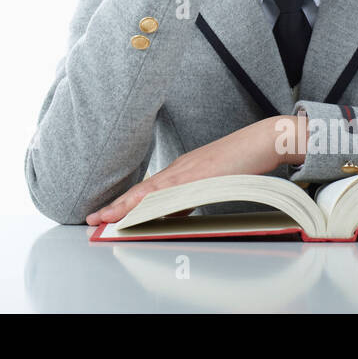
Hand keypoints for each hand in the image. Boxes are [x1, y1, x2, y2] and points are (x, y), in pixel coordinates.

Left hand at [85, 115, 306, 225]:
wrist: (263, 140)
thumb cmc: (241, 160)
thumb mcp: (212, 181)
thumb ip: (193, 194)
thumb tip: (175, 213)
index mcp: (181, 171)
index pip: (146, 189)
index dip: (124, 202)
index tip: (105, 213)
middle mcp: (180, 169)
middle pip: (142, 190)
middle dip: (116, 206)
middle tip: (93, 218)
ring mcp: (189, 171)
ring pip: (151, 191)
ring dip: (127, 206)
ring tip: (107, 218)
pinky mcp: (202, 175)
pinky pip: (173, 192)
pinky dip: (154, 203)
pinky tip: (142, 210)